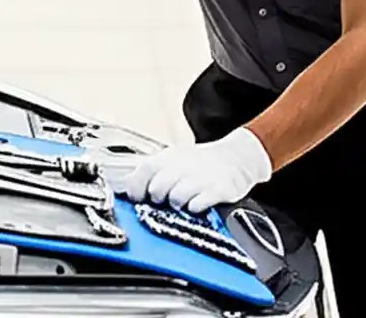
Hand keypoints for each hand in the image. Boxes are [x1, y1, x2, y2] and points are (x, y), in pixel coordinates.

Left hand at [119, 127, 272, 213]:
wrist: (236, 158)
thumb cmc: (200, 163)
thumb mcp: (174, 160)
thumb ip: (153, 173)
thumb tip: (128, 190)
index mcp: (168, 159)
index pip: (142, 172)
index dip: (136, 189)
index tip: (137, 198)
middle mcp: (182, 167)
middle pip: (157, 190)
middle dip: (158, 199)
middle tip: (164, 200)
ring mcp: (200, 178)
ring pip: (175, 199)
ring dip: (176, 204)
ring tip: (182, 202)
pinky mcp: (217, 190)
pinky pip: (197, 205)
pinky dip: (194, 208)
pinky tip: (197, 204)